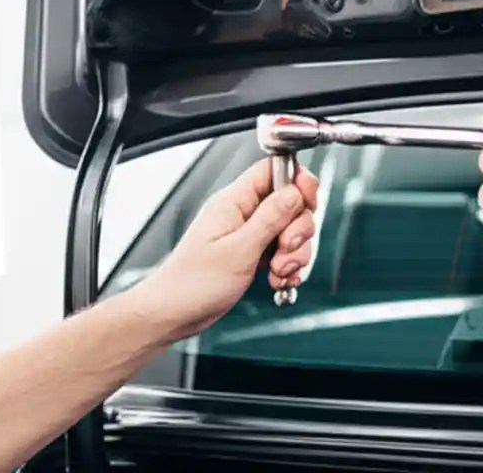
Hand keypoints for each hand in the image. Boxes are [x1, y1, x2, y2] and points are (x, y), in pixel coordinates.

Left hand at [134, 160, 318, 339]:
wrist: (173, 313)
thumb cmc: (193, 283)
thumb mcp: (239, 250)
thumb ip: (270, 219)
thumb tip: (295, 191)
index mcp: (233, 202)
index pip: (273, 170)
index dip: (297, 182)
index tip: (308, 204)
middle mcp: (242, 213)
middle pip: (290, 203)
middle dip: (298, 230)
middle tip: (285, 250)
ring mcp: (247, 234)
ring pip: (290, 231)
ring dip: (294, 254)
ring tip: (278, 273)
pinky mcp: (251, 254)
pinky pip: (282, 253)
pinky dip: (287, 268)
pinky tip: (279, 282)